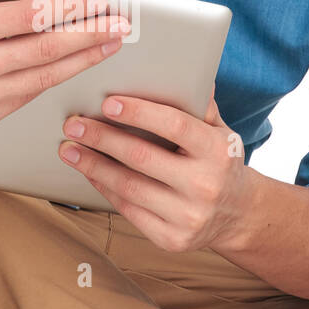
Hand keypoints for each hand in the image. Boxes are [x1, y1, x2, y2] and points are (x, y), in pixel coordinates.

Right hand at [0, 0, 128, 126]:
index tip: (101, 0)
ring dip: (83, 60)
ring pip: (44, 77)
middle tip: (120, 24)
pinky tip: (75, 62)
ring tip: (109, 43)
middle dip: (90, 35)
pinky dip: (54, 77)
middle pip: (47, 49)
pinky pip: (28, 95)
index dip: (72, 7)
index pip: (32, 15)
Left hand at [57, 91, 251, 251]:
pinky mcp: (171, 239)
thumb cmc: (220, 163)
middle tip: (73, 125)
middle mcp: (205, 185)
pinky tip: (89, 172)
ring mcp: (188, 216)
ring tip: (69, 149)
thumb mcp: (221, 132)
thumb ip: (201, 106)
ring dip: (92, 165)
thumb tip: (182, 69)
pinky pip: (128, 210)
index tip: (107, 103)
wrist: (238, 215)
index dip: (138, 113)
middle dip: (101, 138)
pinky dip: (104, 188)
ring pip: (128, 187)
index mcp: (219, 152)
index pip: (174, 125)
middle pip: (141, 157)